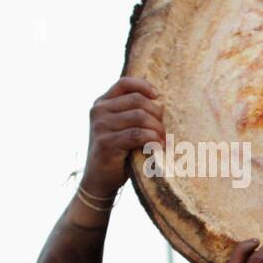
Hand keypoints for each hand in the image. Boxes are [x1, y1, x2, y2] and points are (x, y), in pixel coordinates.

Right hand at [83, 77, 163, 197]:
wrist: (100, 179)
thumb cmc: (119, 152)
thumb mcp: (123, 127)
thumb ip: (134, 112)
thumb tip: (161, 103)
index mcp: (102, 103)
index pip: (125, 83)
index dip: (145, 86)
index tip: (158, 98)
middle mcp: (98, 111)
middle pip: (138, 100)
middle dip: (157, 115)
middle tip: (163, 133)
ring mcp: (100, 126)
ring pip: (140, 117)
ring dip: (157, 130)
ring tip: (161, 142)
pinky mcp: (106, 143)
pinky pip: (138, 135)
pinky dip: (153, 140)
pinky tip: (157, 148)